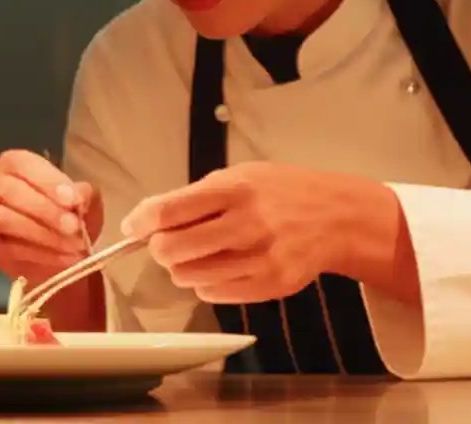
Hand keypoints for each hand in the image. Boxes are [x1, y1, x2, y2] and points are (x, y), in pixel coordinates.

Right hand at [0, 149, 99, 281]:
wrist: (61, 251)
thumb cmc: (69, 215)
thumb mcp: (84, 201)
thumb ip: (83, 194)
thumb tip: (80, 197)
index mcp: (14, 164)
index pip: (23, 164)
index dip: (47, 181)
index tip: (73, 200)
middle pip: (7, 190)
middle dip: (43, 209)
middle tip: (72, 226)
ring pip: (3, 219)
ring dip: (39, 233)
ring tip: (70, 246)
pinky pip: (5, 248)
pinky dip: (35, 255)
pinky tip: (58, 259)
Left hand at [119, 162, 406, 304]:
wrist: (337, 217)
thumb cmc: (281, 192)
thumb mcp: (241, 176)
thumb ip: (196, 196)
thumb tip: (147, 218)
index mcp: (236, 189)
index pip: (170, 210)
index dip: (141, 221)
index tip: (133, 227)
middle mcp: (247, 223)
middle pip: (172, 250)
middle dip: (160, 248)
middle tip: (169, 242)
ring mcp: (259, 258)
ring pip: (187, 277)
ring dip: (182, 268)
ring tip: (200, 253)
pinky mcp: (270, 286)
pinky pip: (212, 294)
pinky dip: (206, 283)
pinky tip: (221, 266)